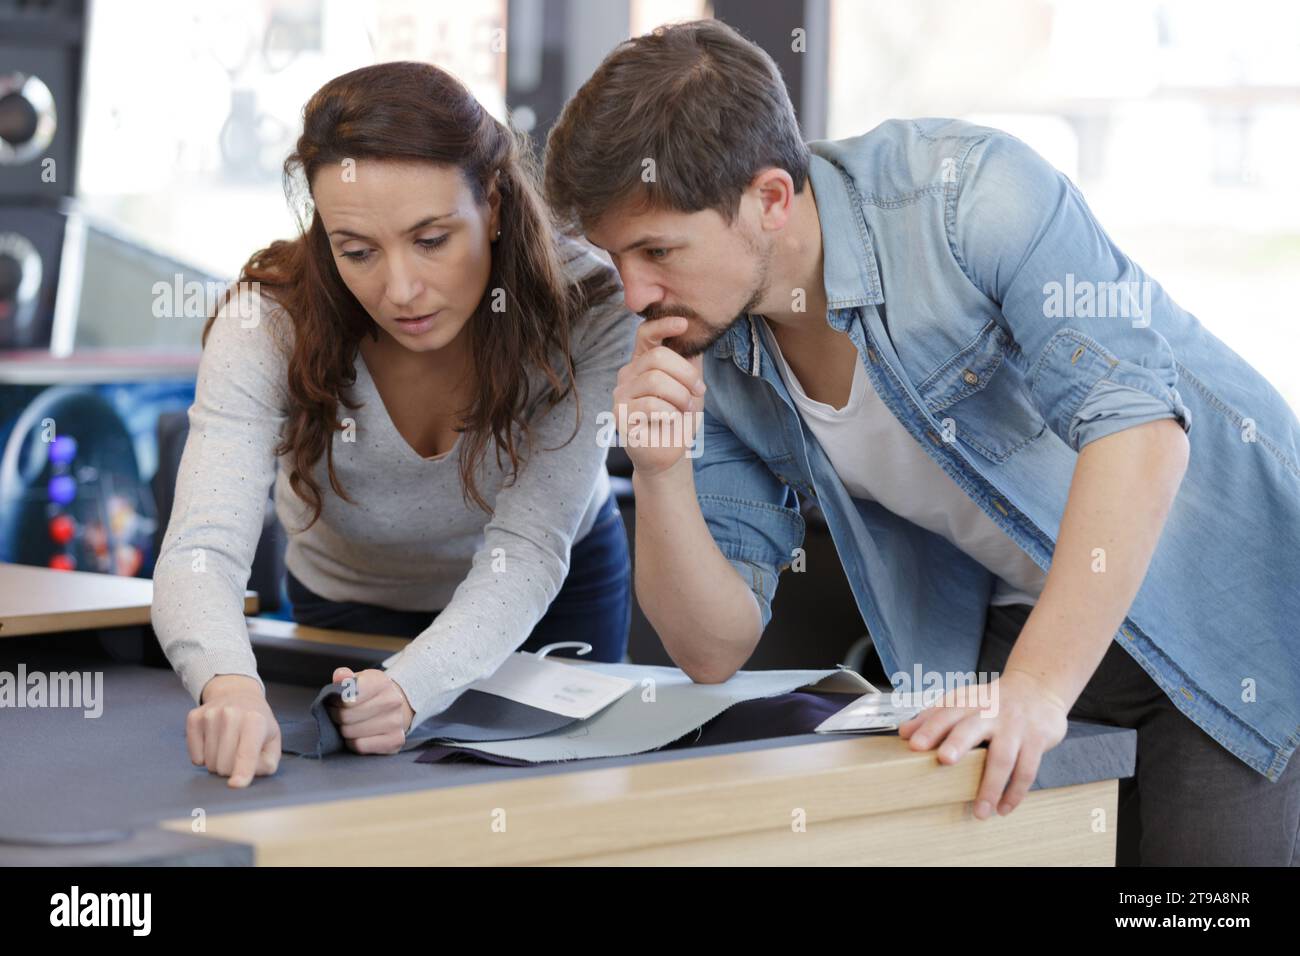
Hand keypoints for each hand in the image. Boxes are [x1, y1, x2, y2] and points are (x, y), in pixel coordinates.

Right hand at [188, 674, 280, 787]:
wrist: (239, 696)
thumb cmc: (258, 725)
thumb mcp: (273, 742)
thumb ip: (266, 764)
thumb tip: (244, 776)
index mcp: (255, 720)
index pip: (247, 752)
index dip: (242, 771)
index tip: (236, 784)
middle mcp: (232, 714)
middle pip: (225, 764)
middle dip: (231, 769)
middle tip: (238, 755)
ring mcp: (211, 714)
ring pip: (209, 762)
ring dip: (218, 762)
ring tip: (228, 746)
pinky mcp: (194, 718)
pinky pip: (194, 756)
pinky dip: (203, 757)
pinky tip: (214, 742)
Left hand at [327, 667, 416, 754]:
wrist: (396, 708)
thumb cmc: (370, 694)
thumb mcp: (358, 680)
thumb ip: (345, 677)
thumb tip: (340, 676)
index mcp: (381, 682)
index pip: (346, 698)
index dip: (335, 701)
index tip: (338, 700)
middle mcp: (393, 701)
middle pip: (346, 716)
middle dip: (336, 716)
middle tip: (339, 713)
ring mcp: (396, 722)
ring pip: (351, 732)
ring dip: (343, 730)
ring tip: (348, 723)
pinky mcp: (395, 740)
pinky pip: (360, 746)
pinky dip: (353, 742)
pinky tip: (357, 735)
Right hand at [611, 316, 705, 476]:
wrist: (671, 451)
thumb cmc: (679, 417)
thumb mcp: (690, 385)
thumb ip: (690, 361)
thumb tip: (697, 335)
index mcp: (643, 363)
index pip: (645, 334)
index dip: (663, 324)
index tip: (684, 323)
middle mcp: (628, 375)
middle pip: (657, 357)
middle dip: (685, 374)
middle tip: (698, 391)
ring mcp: (620, 394)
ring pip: (655, 380)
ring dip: (680, 396)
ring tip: (685, 409)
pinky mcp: (620, 415)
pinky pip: (650, 404)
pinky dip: (669, 412)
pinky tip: (671, 419)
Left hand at [897, 669, 1068, 818]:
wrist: (1038, 688)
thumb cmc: (993, 701)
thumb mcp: (964, 702)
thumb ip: (934, 716)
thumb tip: (903, 731)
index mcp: (969, 702)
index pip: (947, 712)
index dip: (930, 727)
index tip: (913, 744)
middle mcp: (992, 712)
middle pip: (973, 727)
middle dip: (958, 743)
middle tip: (944, 760)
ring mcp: (1016, 727)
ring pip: (1003, 757)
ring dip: (991, 787)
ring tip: (980, 812)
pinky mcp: (1037, 740)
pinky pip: (1027, 770)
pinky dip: (1015, 792)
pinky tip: (1003, 809)